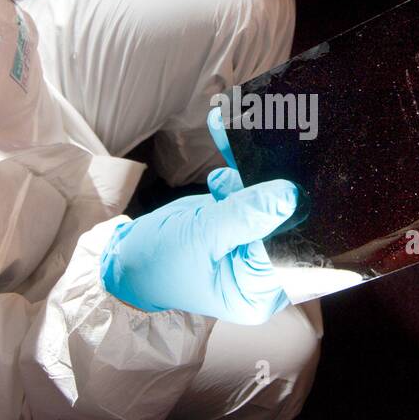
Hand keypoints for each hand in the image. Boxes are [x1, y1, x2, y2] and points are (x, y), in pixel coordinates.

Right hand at [100, 113, 294, 324]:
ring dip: (249, 167)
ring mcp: (253, 242)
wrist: (127, 259)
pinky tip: (225, 132)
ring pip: (265, 198)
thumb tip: (289, 196)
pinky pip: (245, 190)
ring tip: (235, 130)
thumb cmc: (157, 262)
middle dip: (271, 183)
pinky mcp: (241, 221)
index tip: (287, 180)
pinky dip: (235, 164)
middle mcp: (264, 268)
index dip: (291, 214)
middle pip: (282, 221)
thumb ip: (244, 217)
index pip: (290, 249)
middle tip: (267, 146)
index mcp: (258, 289)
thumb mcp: (200, 239)